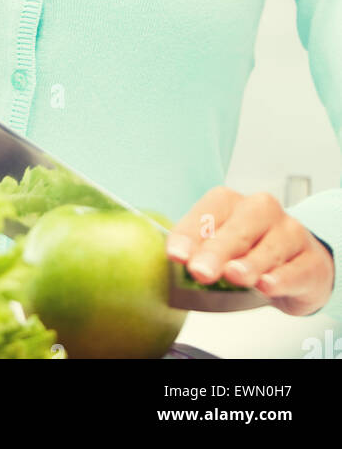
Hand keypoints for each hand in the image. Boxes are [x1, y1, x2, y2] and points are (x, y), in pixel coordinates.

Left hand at [165, 186, 334, 315]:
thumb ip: (199, 252)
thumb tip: (176, 262)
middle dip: (217, 250)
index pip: (208, 212)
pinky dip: (281, 278)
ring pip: (270, 247)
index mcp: (232, 202)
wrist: (299, 268)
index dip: (190, 234)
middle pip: (239, 227)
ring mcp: (291, 233)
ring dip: (249, 263)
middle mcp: (263, 210)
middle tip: (200, 271)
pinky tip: (267, 285)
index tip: (176, 256)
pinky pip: (296, 269)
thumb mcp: (221, 250)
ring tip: (234, 276)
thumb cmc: (250, 254)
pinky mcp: (312, 261)